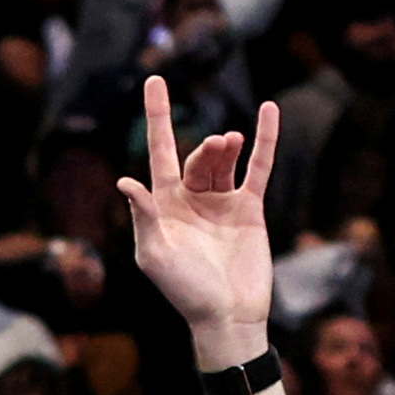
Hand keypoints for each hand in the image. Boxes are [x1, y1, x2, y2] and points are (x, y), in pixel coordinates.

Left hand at [116, 71, 277, 352]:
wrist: (227, 314)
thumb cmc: (183, 290)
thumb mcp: (154, 255)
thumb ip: (144, 216)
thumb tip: (125, 181)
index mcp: (163, 204)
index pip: (158, 151)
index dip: (157, 116)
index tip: (154, 79)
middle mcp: (191, 198)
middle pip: (196, 158)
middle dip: (205, 148)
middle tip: (218, 143)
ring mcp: (221, 202)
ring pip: (224, 161)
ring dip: (226, 147)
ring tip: (230, 139)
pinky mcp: (249, 209)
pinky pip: (258, 168)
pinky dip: (264, 141)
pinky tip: (269, 111)